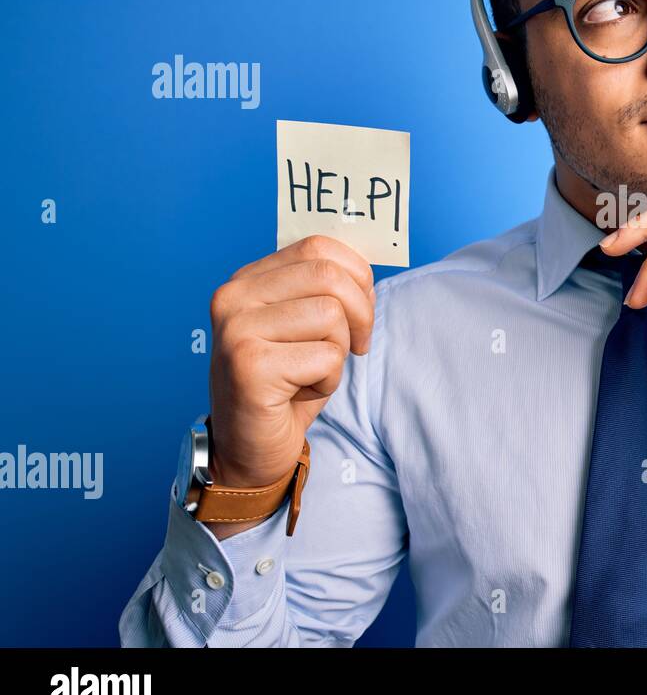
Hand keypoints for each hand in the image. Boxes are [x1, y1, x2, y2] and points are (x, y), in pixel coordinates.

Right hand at [207, 235, 375, 490]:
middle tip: (356, 346)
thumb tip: (364, 270)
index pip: (318, 246)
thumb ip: (323, 291)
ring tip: (311, 373)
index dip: (356, 275)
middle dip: (361, 313)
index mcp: (247, 280)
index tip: (360, 310)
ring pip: (331, 316)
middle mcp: (233, 297)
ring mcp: (236, 330)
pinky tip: (299, 393)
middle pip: (330, 276)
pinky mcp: (249, 365)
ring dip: (338, 352)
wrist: (249, 448)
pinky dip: (328, 380)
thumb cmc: (286, 385)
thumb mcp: (304, 327)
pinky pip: (325, 357)